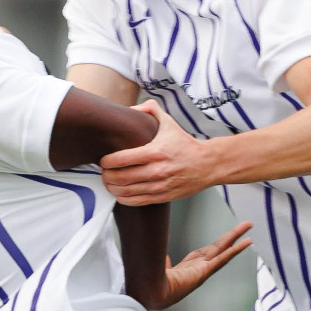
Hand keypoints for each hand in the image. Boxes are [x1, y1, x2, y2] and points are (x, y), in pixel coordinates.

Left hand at [100, 103, 214, 204]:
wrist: (208, 164)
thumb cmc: (186, 144)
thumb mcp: (169, 123)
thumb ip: (151, 109)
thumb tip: (132, 108)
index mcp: (155, 151)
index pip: (121, 159)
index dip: (106, 161)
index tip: (103, 160)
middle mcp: (157, 170)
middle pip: (120, 177)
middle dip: (106, 176)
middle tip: (103, 172)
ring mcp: (160, 186)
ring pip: (126, 191)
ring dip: (112, 188)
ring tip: (108, 182)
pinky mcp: (163, 197)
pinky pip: (137, 201)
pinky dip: (124, 199)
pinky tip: (119, 193)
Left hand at [158, 221, 253, 307]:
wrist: (153, 292)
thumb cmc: (156, 282)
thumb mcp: (162, 266)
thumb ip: (165, 261)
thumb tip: (164, 255)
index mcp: (191, 266)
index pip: (209, 251)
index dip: (219, 243)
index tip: (227, 237)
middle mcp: (201, 267)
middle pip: (220, 246)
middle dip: (233, 235)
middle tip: (246, 225)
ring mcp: (205, 269)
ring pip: (224, 248)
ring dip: (237, 237)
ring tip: (249, 226)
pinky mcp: (205, 271)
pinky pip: (224, 258)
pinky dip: (236, 250)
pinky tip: (247, 242)